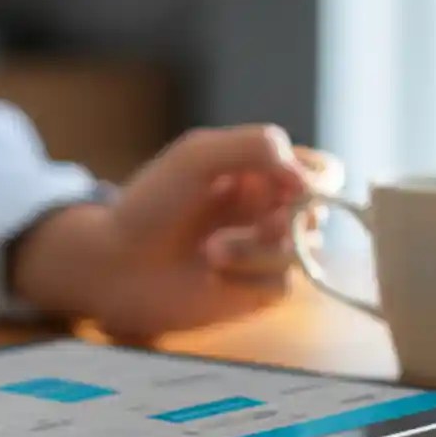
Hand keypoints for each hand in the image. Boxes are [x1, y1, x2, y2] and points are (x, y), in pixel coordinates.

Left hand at [12, 124, 311, 338]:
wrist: (114, 264)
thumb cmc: (150, 204)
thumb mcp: (197, 155)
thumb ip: (255, 146)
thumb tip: (308, 178)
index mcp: (259, 171)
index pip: (321, 170)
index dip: (316, 179)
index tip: (291, 185)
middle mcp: (267, 210)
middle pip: (319, 211)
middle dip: (291, 217)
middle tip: (261, 223)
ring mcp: (263, 251)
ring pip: (304, 249)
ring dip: (260, 250)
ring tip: (211, 253)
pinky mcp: (255, 290)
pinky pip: (283, 283)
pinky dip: (252, 276)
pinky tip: (214, 274)